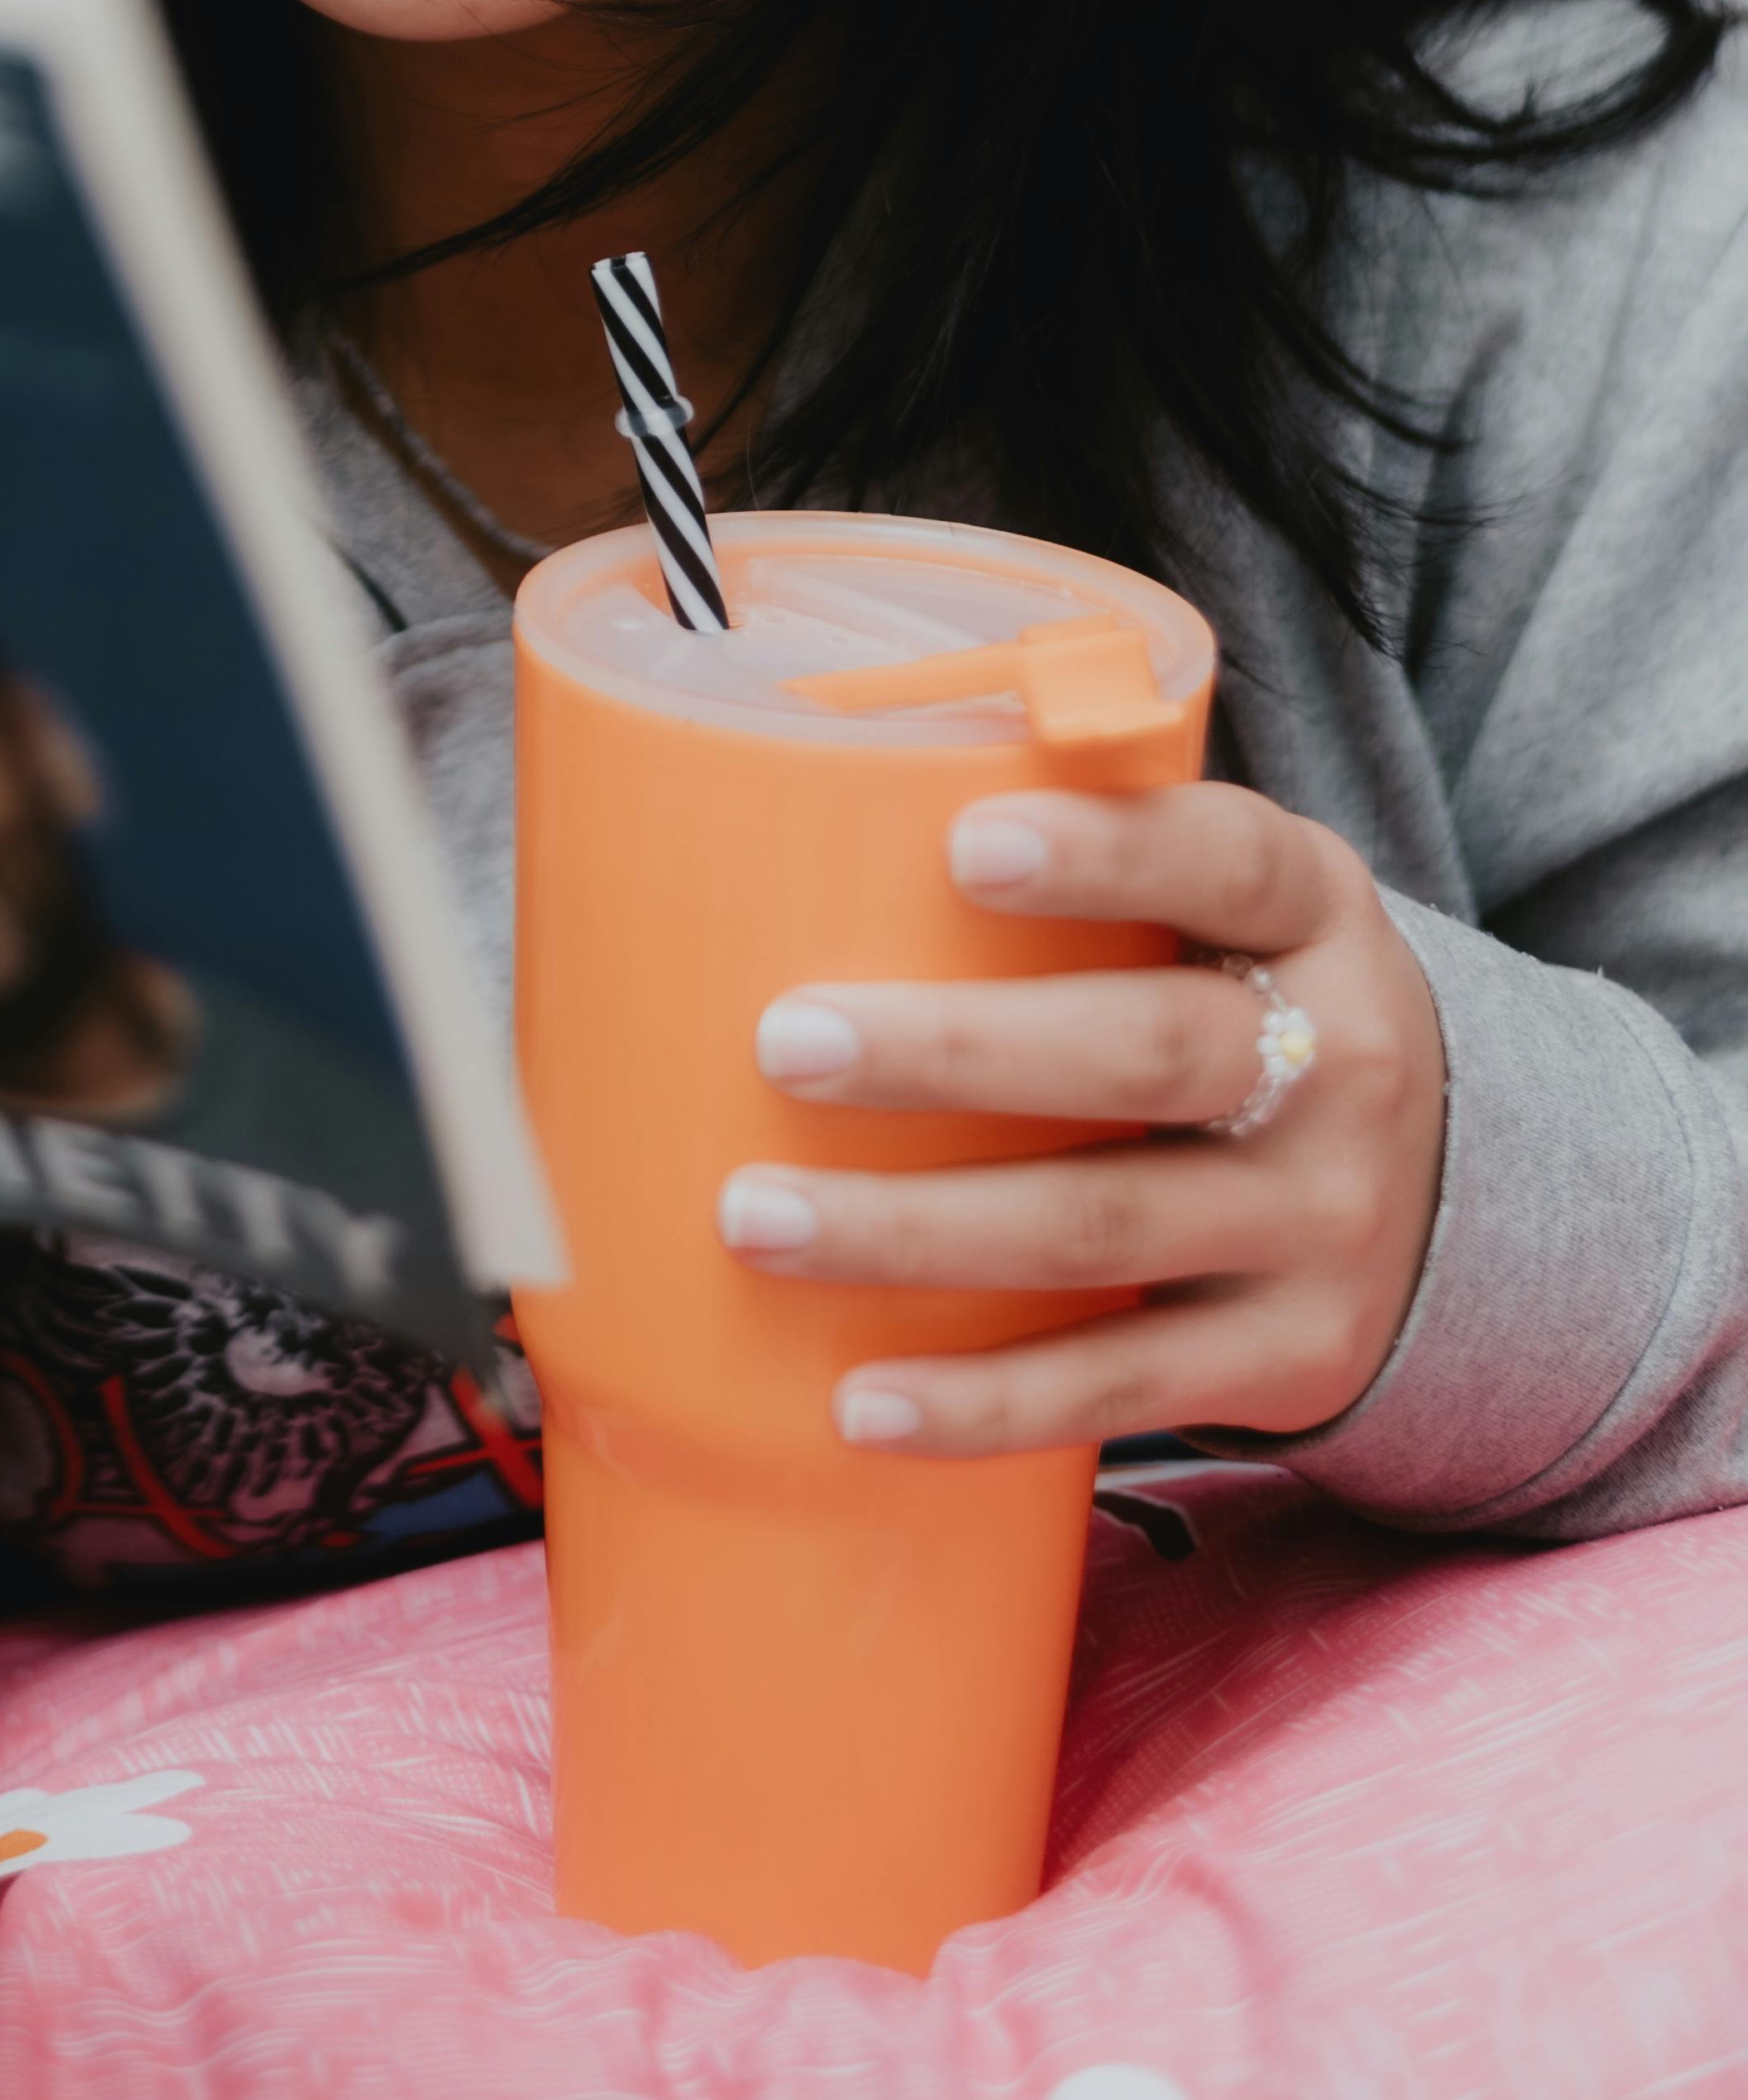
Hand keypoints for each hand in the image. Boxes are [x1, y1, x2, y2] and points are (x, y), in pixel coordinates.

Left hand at [717, 785, 1447, 1454]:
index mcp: (1311, 910)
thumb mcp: (1220, 903)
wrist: (1455, 1189)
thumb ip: (1090, 855)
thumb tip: (810, 809)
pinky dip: (984, 1401)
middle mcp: (1339, 1061)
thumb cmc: (1239, 997)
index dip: (1104, 852)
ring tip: (758, 1219)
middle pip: (1141, 1054)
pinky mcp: (1293, 1353)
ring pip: (1101, 1227)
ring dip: (914, 1231)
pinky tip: (860, 1403)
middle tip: (785, 1044)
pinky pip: (1123, 1381)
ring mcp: (1325, 1220)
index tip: (962, 846)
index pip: (1226, 860)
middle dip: (951, 1052)